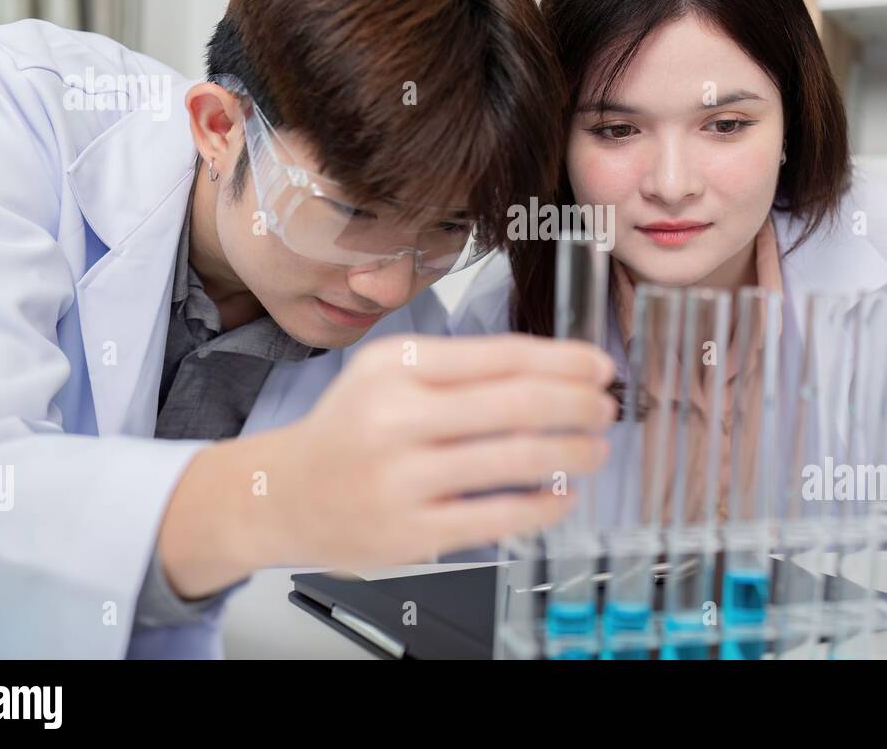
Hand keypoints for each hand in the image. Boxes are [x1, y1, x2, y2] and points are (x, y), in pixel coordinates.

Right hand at [159, 333, 615, 595]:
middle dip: (578, 403)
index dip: (564, 359)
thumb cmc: (351, 429)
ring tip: (594, 449)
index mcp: (397, 367)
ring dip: (572, 451)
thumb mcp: (389, 374)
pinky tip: (563, 496)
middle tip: (606, 407)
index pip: (501, 355)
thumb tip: (558, 371)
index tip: (600, 366)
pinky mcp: (410, 532)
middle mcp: (396, 417)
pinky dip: (543, 506)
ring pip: (514, 458)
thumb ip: (463, 369)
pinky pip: (497, 517)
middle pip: (517, 402)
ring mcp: (402, 478)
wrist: (280, 495)